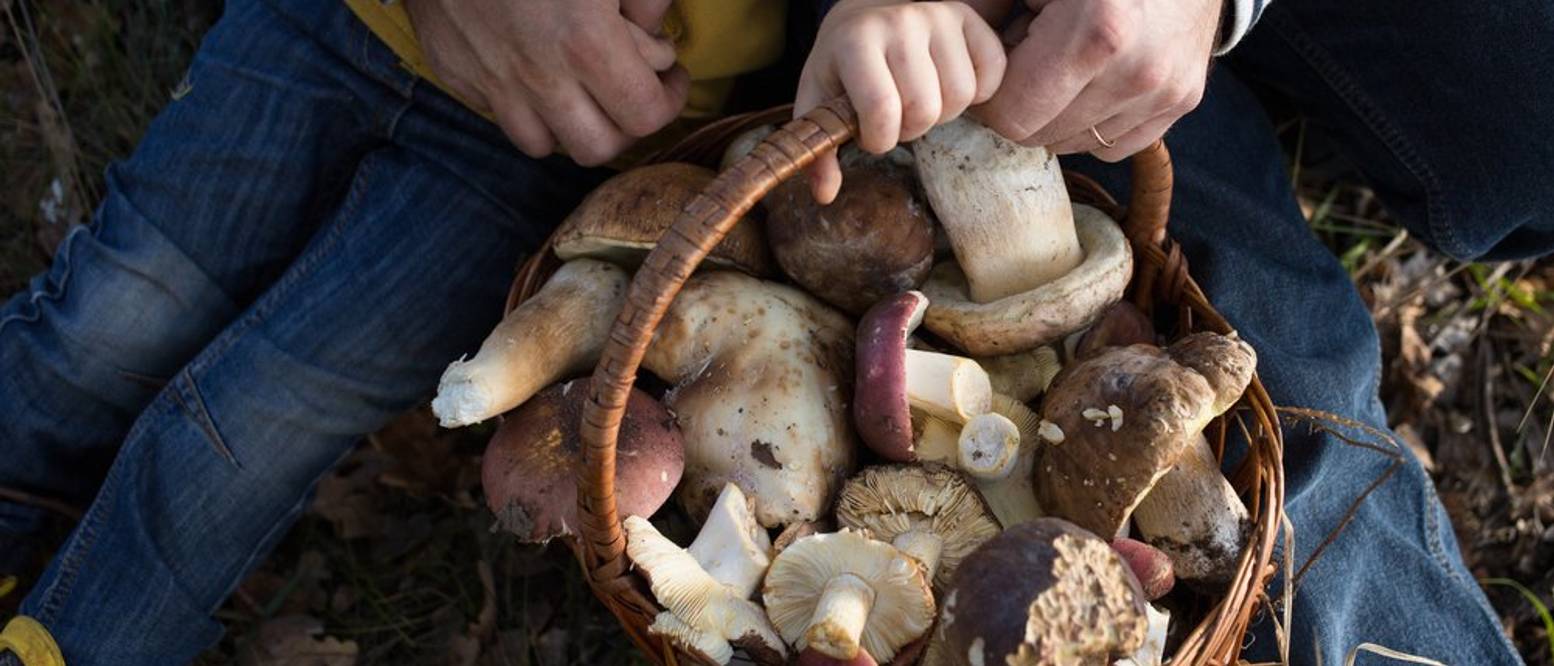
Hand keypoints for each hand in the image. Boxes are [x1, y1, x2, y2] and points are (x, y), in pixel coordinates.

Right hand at [405, 0, 689, 165]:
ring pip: (544, 145)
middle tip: (630, 88)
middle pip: (597, 148)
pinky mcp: (457, 74)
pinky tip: (533, 70)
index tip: (669, 77)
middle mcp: (539, 77)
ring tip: (582, 89)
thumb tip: (659, 38)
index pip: (645, 117)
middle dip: (623, 124)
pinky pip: (497, 115)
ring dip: (570, 124)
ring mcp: (492, 81)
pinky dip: (522, 106)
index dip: (668, 100)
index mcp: (586, 44)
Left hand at [794, 0, 1005, 202]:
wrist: (862, 15)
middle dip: (910, 129)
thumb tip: (825, 195)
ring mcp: (937, 15)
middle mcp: (899, 21)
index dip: (879, 139)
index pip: (882, 110)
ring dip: (942, 113)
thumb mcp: (817, 101)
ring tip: (919, 101)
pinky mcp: (968, 17)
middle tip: (895, 118)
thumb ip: (819, 148)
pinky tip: (948, 88)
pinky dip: (977, 92)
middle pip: (926, 108)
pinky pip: (992, 71)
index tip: (869, 132)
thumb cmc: (841, 65)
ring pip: (961, 94)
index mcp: (855, 40)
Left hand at [973, 0, 1222, 160]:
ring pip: (1074, 143)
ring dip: (1057, 110)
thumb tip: (938, 43)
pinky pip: (1114, 144)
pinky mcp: (1184, 100)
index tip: (996, 61)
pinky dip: (1094, 120)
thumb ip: (984, 8)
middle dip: (1022, 100)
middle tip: (1032, 52)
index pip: (1011, 116)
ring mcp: (1166, 90)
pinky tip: (1094, 76)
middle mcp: (1138, 71)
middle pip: (1039, 136)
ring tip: (1067, 56)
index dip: (991, 92)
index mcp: (1098, 32)